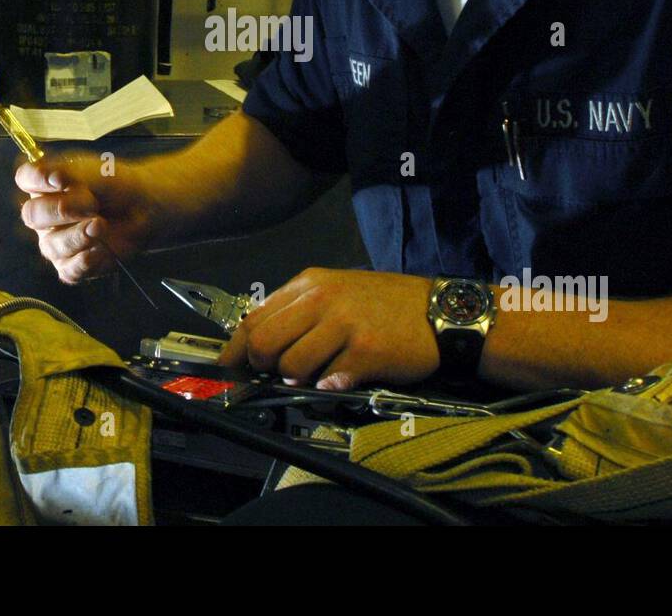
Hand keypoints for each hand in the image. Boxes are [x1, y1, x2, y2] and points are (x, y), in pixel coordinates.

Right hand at [15, 153, 154, 283]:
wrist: (143, 208)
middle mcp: (44, 215)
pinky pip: (68, 270)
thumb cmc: (115, 186)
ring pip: (51, 246)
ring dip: (78, 236)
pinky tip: (101, 249)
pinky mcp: (71, 266)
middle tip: (92, 204)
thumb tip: (53, 177)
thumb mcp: (97, 172)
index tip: (60, 180)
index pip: (25, 179)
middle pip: (32, 215)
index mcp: (45, 185)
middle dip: (62, 210)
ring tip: (101, 225)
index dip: (37, 180)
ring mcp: (55, 242)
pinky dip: (85, 261)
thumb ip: (73, 174)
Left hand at [215, 267, 440, 389]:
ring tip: (321, 374)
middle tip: (280, 375)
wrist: (442, 312)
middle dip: (263, 368)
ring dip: (299, 380)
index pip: (253, 317)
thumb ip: (300, 312)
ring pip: (290, 367)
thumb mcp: (338, 291)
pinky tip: (343, 378)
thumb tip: (259, 345)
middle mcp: (321, 298)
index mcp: (309, 282)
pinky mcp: (364, 351)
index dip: (236, 350)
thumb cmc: (388, 305)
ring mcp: (343, 324)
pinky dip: (329, 388)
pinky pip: (327, 381)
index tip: (230, 369)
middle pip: (263, 343)